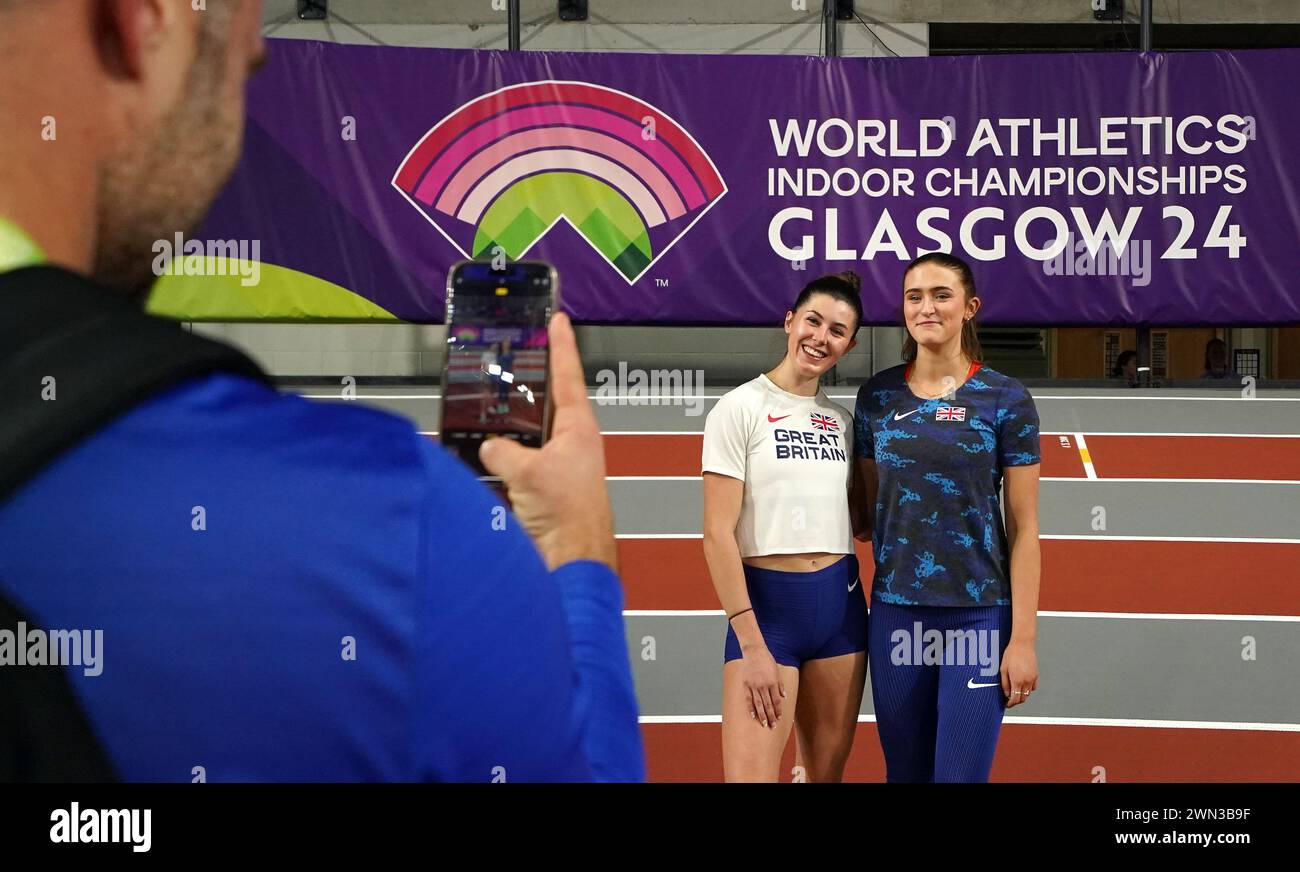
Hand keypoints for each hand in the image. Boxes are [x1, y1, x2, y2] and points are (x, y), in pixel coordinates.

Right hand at [479, 311, 617, 571]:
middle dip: (524, 386)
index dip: (561, 345)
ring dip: (505, 430)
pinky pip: (515, 464)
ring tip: (482, 415)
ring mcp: (556, 465)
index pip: (567, 375)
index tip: (558, 320)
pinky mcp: (542, 488)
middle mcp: (570, 443)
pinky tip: (479, 460)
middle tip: (509, 361)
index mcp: (578, 428)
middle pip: (543, 403)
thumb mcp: (527, 472)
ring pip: (525, 435)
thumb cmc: (569, 515)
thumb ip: (502, 451)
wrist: (571, 560)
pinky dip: (498, 461)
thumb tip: (489, 447)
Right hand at [740, 644, 785, 727]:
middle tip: (773, 726)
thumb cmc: (767, 660)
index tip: (779, 719)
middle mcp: (764, 685)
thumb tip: (784, 696)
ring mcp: (754, 686)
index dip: (778, 710)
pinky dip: (751, 708)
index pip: (777, 700)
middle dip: (771, 716)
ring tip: (764, 724)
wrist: (754, 651)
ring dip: (762, 715)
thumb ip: (780, 685)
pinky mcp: (746, 685)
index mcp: (773, 682)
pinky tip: (753, 715)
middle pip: (768, 704)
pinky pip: (749, 699)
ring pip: (759, 704)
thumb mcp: (777, 671)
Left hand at [1000, 639, 1037, 708]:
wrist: (1023, 644)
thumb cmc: (1011, 654)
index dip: (1010, 704)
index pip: (1015, 699)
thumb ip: (1005, 684)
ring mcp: (1032, 678)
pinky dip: (1028, 689)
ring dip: (1022, 695)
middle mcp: (1026, 681)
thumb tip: (1006, 694)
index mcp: (1017, 680)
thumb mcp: (1003, 669)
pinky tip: (1022, 685)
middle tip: (1009, 700)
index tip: (1007, 705)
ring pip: (1028, 693)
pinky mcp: (1036, 675)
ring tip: (1014, 692)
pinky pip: (1033, 687)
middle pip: (1022, 698)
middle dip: (1016, 701)